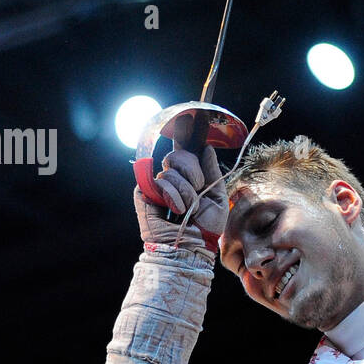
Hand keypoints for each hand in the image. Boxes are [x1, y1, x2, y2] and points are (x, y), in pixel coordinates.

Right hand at [134, 142, 228, 260]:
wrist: (191, 247)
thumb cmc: (207, 228)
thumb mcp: (218, 197)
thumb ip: (213, 171)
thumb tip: (207, 147)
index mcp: (190, 176)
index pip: (184, 149)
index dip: (184, 132)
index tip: (190, 116)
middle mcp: (172, 178)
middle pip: (178, 154)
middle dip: (193, 171)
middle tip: (198, 189)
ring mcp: (157, 185)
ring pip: (170, 169)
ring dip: (185, 191)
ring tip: (187, 208)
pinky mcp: (145, 193)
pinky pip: (159, 180)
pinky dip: (172, 195)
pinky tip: (174, 209)